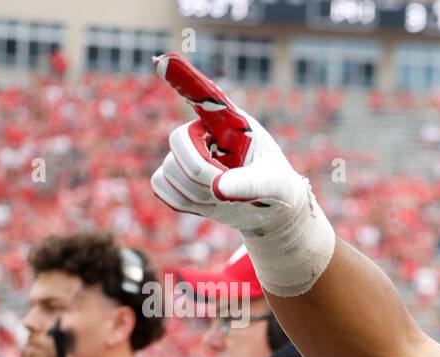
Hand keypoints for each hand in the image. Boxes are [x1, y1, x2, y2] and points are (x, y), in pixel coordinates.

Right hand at [149, 53, 334, 297]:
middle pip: (178, 141)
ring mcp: (189, 153)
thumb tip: (218, 189)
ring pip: (170, 171)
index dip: (183, 78)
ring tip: (226, 197)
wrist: (272, 212)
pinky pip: (161, 187)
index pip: (205, 96)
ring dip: (197, 194)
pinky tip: (206, 202)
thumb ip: (250, 183)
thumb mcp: (274, 183)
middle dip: (200, 172)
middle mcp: (205, 132)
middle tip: (225, 189)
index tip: (163, 60)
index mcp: (232, 122)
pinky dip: (183, 202)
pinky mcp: (178, 176)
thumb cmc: (278, 187)